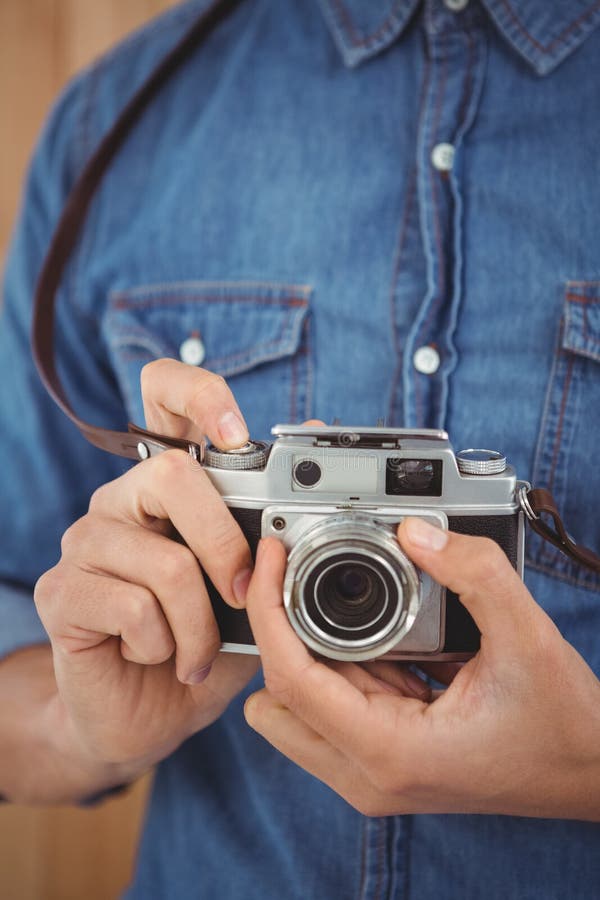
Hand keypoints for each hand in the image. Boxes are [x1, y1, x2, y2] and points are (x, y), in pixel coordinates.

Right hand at [34, 360, 258, 785]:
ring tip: (198, 652)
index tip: (236, 434)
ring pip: (165, 560)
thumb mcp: (253, 590)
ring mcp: (85, 542)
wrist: (149, 716)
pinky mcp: (61, 592)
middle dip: (225, 546)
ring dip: (199, 624)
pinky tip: (159, 658)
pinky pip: (133, 608)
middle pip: (172, 474)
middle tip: (240, 597)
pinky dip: (165, 646)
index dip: (199, 394)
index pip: (164, 397)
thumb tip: (319, 436)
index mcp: (167, 485)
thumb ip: (276, 529)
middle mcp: (121, 499)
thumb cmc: (203, 642)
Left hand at [244, 521, 599, 819]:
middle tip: (303, 581)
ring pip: (297, 706)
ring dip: (311, 651)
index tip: (275, 556)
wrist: (591, 773)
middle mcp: (369, 773)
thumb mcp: (526, 638)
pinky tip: (382, 639)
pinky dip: (341, 667)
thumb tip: (416, 531)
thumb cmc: (563, 726)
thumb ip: (474, 573)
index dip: (270, 608)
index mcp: (390, 751)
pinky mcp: (383, 760)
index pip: (289, 680)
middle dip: (281, 638)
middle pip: (275, 701)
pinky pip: (332, 707)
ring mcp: (373, 773)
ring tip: (347, 606)